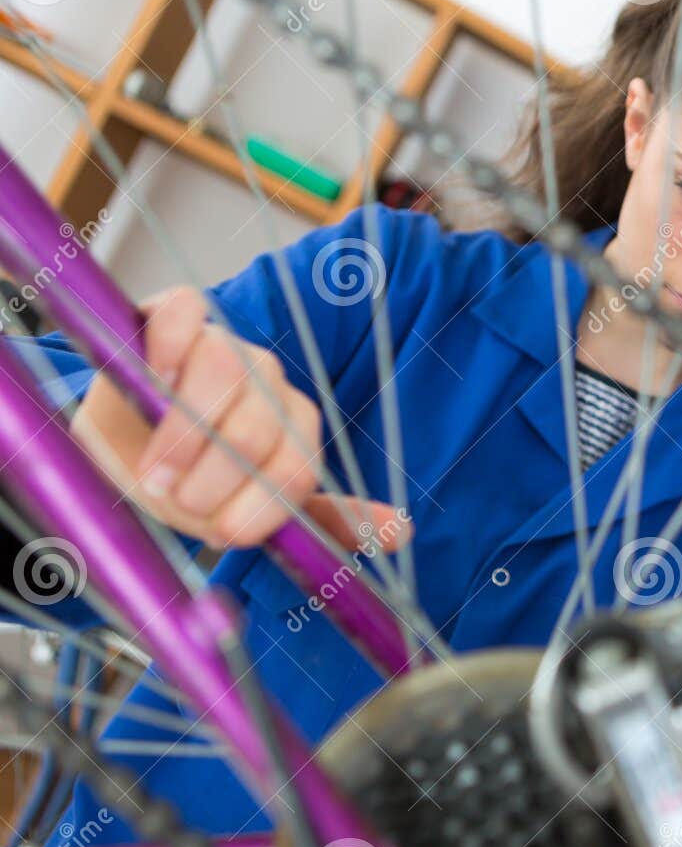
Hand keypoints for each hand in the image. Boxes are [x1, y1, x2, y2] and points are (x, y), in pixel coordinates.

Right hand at [70, 285, 406, 552]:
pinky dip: (170, 343)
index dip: (263, 506)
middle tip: (178, 505)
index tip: (224, 533)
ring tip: (155, 474)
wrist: (114, 445)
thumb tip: (402, 532)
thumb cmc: (186, 480)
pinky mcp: (174, 317)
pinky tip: (154, 378)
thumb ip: (317, 523)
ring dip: (185, 433)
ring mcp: (223, 346)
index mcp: (294, 429)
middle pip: (259, 426)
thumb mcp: (245, 513)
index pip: (298, 466)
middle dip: (217, 479)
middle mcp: (268, 384)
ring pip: (224, 372)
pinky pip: (184, 313)